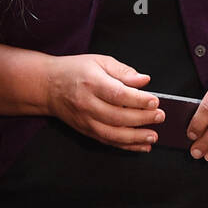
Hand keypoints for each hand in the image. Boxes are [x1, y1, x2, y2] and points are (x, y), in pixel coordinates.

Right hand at [46, 54, 161, 150]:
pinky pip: (107, 141)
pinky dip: (126, 146)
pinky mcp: (85, 130)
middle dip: (142, 118)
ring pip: (112, 133)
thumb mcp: (98, 61)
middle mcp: (87, 103)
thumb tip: (144, 81)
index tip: (155, 101)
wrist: (47, 85)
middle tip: (160, 117)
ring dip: (135, 138)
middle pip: (117, 116)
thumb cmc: (74, 70)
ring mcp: (85, 120)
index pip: (118, 94)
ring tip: (153, 136)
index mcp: (92, 83)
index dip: (139, 100)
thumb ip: (123, 71)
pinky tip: (142, 146)